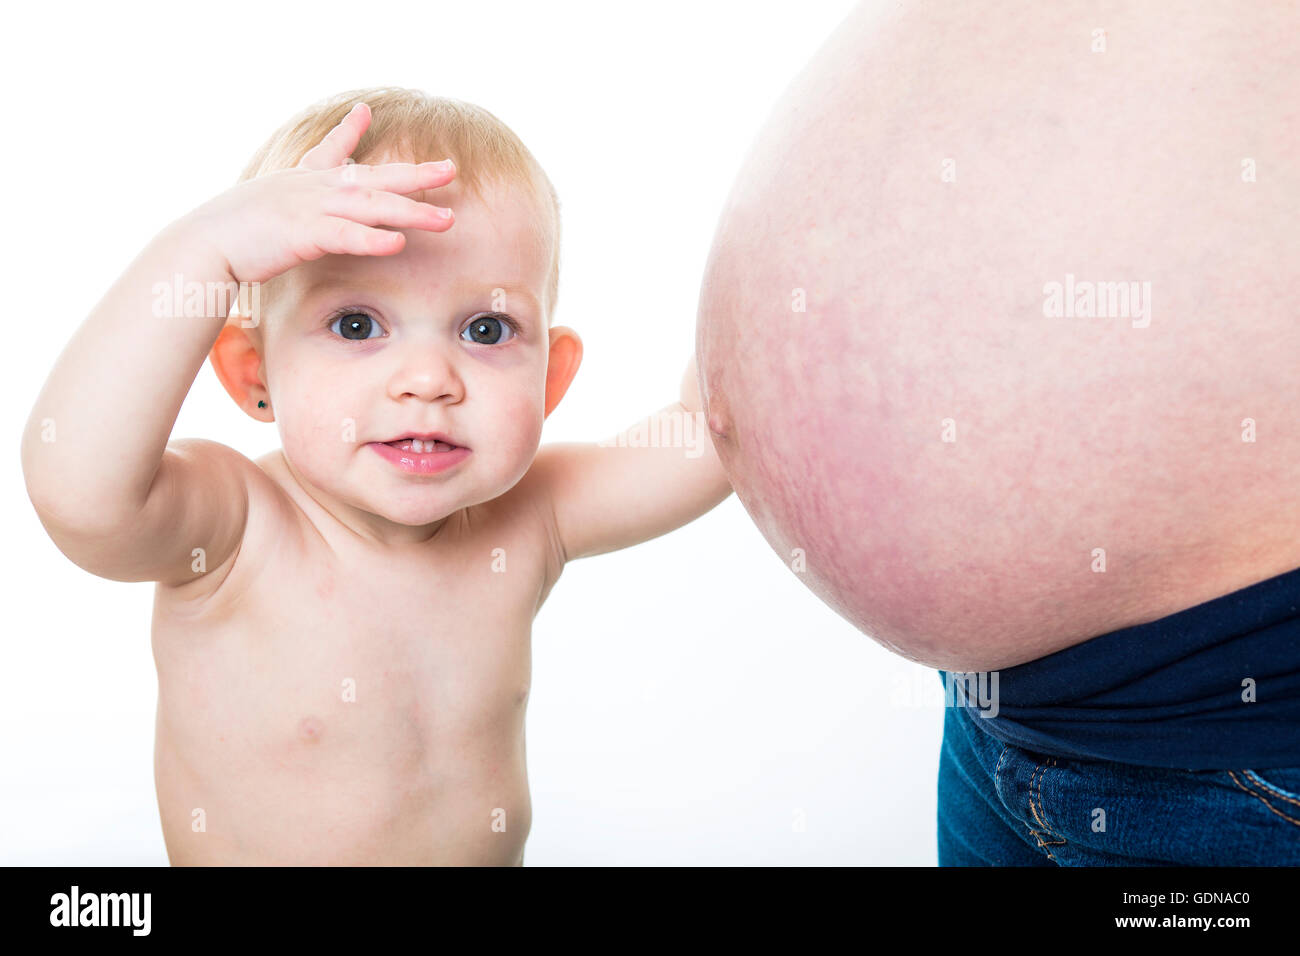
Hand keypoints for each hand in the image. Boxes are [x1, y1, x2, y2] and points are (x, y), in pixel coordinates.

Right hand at [179, 102, 457, 284]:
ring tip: (446, 219)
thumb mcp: (269, 197)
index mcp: (305, 181)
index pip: (336, 153)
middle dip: (416, 175)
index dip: (352, 131)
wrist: (204, 244)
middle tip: (451, 170)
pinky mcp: (304, 235)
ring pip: (371, 207)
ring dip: (411, 212)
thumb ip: (290, 186)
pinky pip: (346, 237)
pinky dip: (373, 239)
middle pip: (374, 179)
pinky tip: (398, 242)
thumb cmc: (236, 231)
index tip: (366, 111)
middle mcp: (314, 189)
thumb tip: (302, 185)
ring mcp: (311, 209)